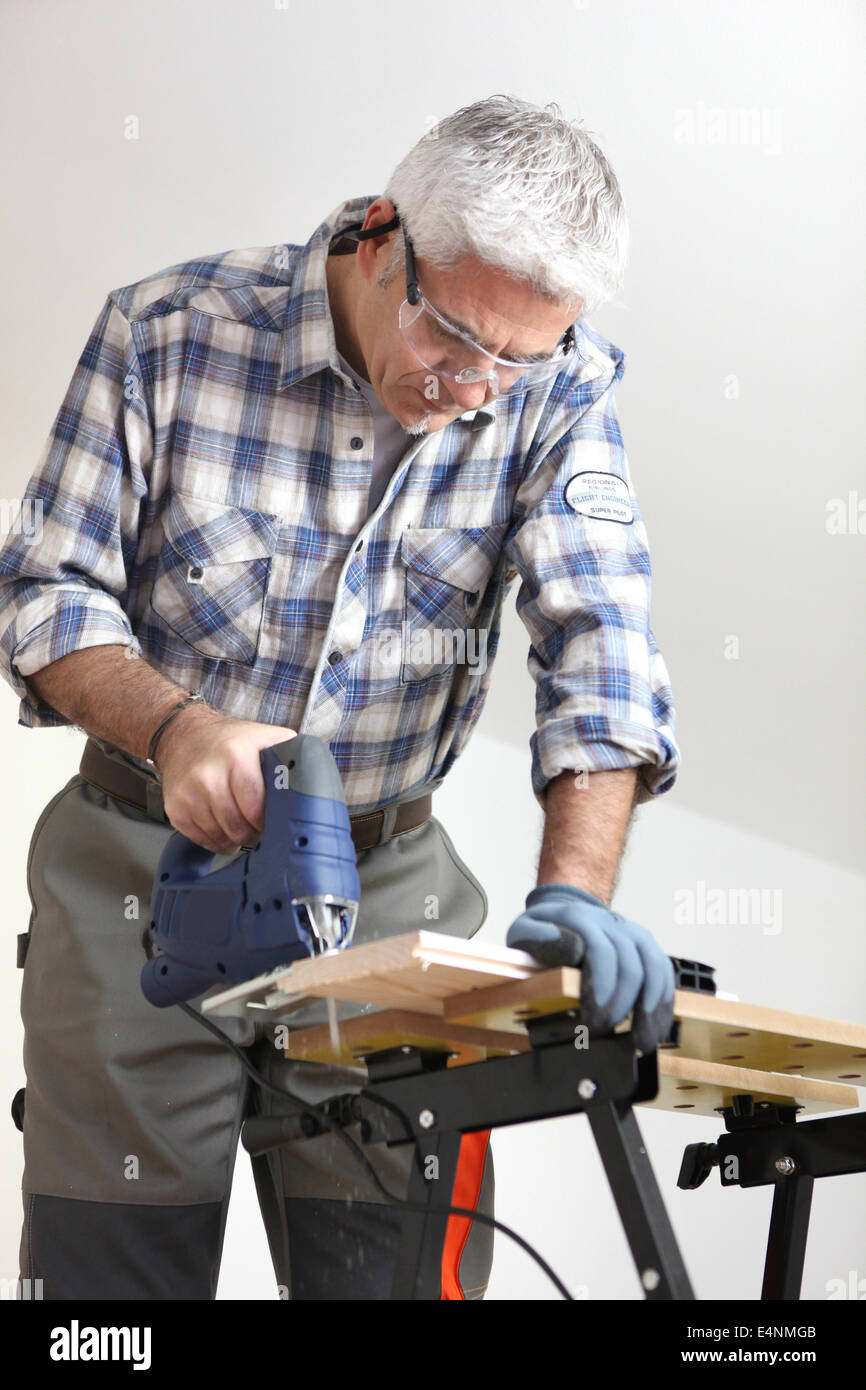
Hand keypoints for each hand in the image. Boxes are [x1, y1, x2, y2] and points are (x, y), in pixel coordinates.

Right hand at [153, 707, 296, 853]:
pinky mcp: (175, 808)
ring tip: (241, 822)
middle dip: (253, 831)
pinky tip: (222, 825)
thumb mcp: (266, 737)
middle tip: (257, 823)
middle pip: (238, 827)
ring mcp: (188, 793)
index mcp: (236, 756)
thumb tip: (315, 779)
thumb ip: (291, 756)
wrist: (185, 735)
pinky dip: (216, 840)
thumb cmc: (231, 740)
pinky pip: (202, 839)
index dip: (266, 819)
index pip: (256, 808)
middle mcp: (208, 775)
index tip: (271, 818)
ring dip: (235, 837)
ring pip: (220, 836)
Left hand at [506, 882, 674, 1052]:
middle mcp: (610, 922)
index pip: (600, 951)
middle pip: (629, 964)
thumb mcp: (525, 931)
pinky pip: (663, 971)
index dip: (601, 988)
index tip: (592, 1020)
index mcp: (579, 918)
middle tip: (606, 1032)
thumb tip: (572, 952)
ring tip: (640, 1039)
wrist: (563, 909)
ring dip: (649, 1008)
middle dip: (620, 1004)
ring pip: (653, 968)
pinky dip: (663, 1002)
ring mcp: (631, 930)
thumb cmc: (542, 930)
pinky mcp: (645, 943)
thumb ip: (539, 940)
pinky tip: (655, 1027)